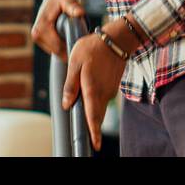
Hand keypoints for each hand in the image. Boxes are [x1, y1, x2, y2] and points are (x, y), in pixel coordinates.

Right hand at [31, 0, 84, 58]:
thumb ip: (74, 7)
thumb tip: (80, 13)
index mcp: (41, 27)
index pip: (58, 48)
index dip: (72, 47)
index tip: (85, 44)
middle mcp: (36, 34)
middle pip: (57, 51)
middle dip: (70, 48)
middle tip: (84, 40)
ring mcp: (37, 37)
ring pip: (56, 52)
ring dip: (67, 47)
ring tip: (77, 36)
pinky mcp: (40, 39)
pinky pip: (55, 48)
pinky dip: (64, 45)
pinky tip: (71, 36)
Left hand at [61, 31, 126, 150]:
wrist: (116, 39)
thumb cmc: (93, 48)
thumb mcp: (75, 63)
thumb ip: (71, 85)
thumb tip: (67, 104)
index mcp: (93, 90)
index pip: (93, 116)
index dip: (94, 132)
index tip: (95, 145)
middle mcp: (104, 93)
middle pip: (97, 116)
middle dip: (94, 128)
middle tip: (91, 141)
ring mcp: (110, 90)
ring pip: (100, 107)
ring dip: (95, 116)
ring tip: (89, 124)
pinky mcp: (112, 85)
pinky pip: (103, 99)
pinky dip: (97, 105)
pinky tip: (91, 101)